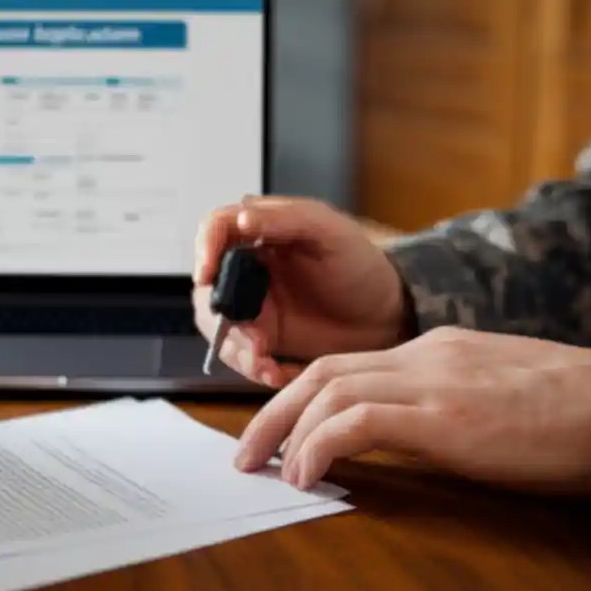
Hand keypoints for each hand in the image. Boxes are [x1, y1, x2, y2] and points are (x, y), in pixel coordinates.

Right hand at [193, 196, 406, 387]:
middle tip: (253, 339)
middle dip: (222, 318)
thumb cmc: (363, 267)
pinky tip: (279, 372)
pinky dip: (253, 367)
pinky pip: (239, 355)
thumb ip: (287, 219)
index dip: (203, 250)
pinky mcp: (261, 338)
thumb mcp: (331, 232)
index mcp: (260, 230)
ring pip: (217, 326)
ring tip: (267, 364)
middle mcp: (248, 267)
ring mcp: (252, 305)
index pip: (214, 229)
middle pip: (208, 286)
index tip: (207, 276)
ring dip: (236, 349)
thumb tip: (242, 218)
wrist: (387, 319)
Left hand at [235, 327, 590, 494]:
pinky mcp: (447, 414)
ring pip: (329, 390)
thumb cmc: (581, 414)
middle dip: (272, 412)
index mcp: (439, 349)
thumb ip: (449, 407)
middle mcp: (427, 353)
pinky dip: (320, 446)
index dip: (301, 398)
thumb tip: (407, 444)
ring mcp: (436, 379)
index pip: (348, 364)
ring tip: (265, 471)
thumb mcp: (500, 399)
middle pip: (321, 371)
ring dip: (285, 432)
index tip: (279, 435)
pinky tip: (307, 476)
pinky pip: (358, 422)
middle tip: (246, 454)